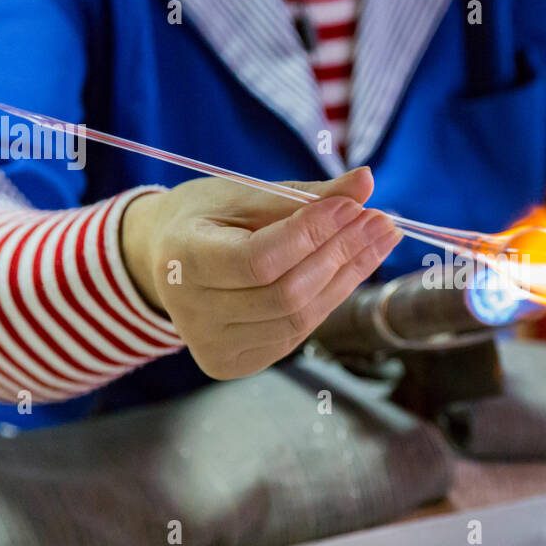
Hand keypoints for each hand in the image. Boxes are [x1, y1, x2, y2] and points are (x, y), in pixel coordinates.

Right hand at [120, 166, 400, 379]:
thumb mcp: (243, 194)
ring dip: (348, 276)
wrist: (162, 261)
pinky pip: (298, 333)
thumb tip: (365, 181)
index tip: (353, 206)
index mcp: (182, 262)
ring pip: (300, 318)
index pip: (258, 260)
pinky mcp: (236, 364)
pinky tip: (353, 266)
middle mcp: (192, 315)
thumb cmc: (205, 218)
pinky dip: (332, 296)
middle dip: (342, 254)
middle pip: (286, 295)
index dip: (311, 235)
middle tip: (382, 221)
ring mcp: (214, 347)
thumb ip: (303, 196)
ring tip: (379, 239)